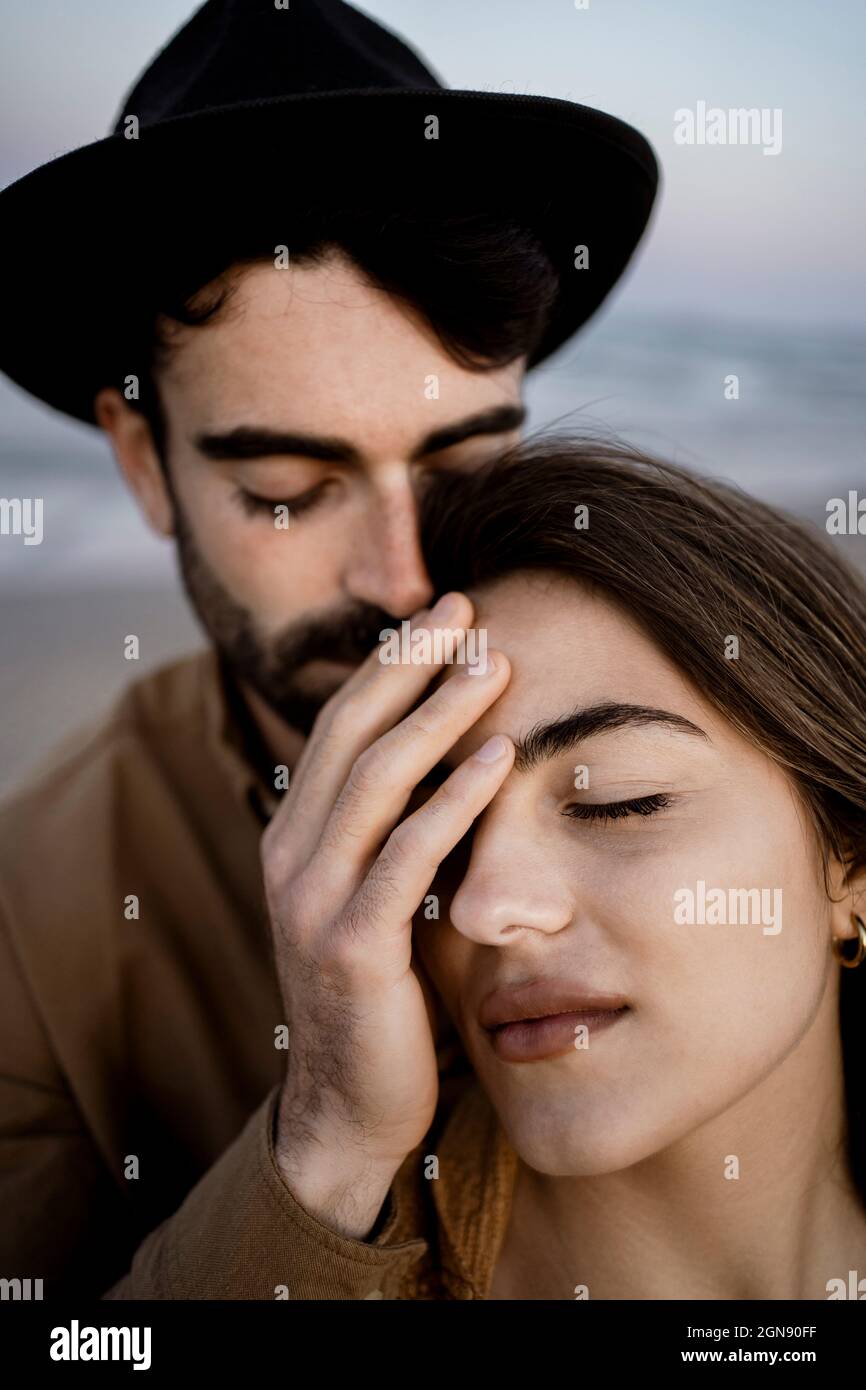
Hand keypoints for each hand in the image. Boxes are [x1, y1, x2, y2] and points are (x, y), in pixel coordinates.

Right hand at [260, 592, 512, 1236]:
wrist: (350, 1104)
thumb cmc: (377, 991)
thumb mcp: (368, 897)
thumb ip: (387, 833)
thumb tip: (444, 757)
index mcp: (293, 837)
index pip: (338, 726)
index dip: (388, 664)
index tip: (441, 613)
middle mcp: (291, 857)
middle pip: (350, 734)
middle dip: (409, 664)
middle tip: (468, 610)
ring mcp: (315, 901)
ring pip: (374, 781)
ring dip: (437, 715)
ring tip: (494, 664)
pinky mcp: (353, 947)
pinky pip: (407, 856)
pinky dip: (454, 800)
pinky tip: (499, 758)